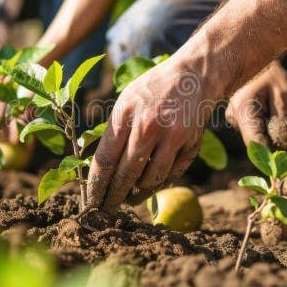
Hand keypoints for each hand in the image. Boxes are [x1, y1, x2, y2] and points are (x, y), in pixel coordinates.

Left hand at [86, 58, 217, 212]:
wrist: (194, 75)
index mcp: (125, 114)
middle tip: (107, 212)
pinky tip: (151, 186)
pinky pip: (172, 174)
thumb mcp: (126, 101)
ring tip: (130, 199)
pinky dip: (160, 184)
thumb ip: (113, 130)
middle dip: (114, 197)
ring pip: (151, 179)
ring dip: (138, 194)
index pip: (105, 160)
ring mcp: (172, 136)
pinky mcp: (191, 143)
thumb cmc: (153, 89)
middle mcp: (148, 126)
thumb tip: (96, 166)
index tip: (91, 201)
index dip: (97, 186)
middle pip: (126, 174)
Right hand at [225, 61, 286, 146]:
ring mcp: (233, 118)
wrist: (254, 58)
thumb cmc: (271, 74)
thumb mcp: (282, 95)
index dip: (271, 154)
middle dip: (274, 144)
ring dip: (269, 136)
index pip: (255, 144)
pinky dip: (264, 129)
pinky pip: (252, 130)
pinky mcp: (237, 118)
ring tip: (282, 122)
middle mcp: (234, 118)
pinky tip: (273, 118)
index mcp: (244, 111)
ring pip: (254, 137)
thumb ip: (283, 121)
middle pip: (255, 143)